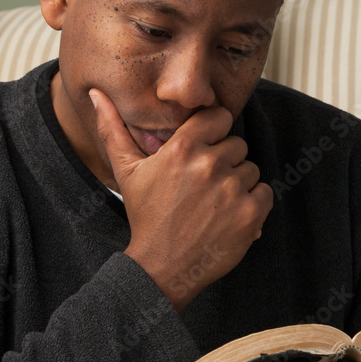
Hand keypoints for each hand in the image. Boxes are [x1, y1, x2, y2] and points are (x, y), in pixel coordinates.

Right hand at [90, 88, 272, 311]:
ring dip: (238, 184)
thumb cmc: (145, 217)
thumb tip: (95, 93)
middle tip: (203, 186)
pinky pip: (265, 192)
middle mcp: (209, 165)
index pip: (219, 116)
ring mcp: (232, 190)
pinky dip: (253, 204)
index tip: (205, 150)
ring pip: (251, 169)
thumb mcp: (126, 171)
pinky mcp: (250, 213)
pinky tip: (230, 215)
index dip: (214, 132)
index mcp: (182, 148)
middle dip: (223, 162)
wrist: (161, 268)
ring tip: (214, 203)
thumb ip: (113, 129)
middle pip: (236, 144)